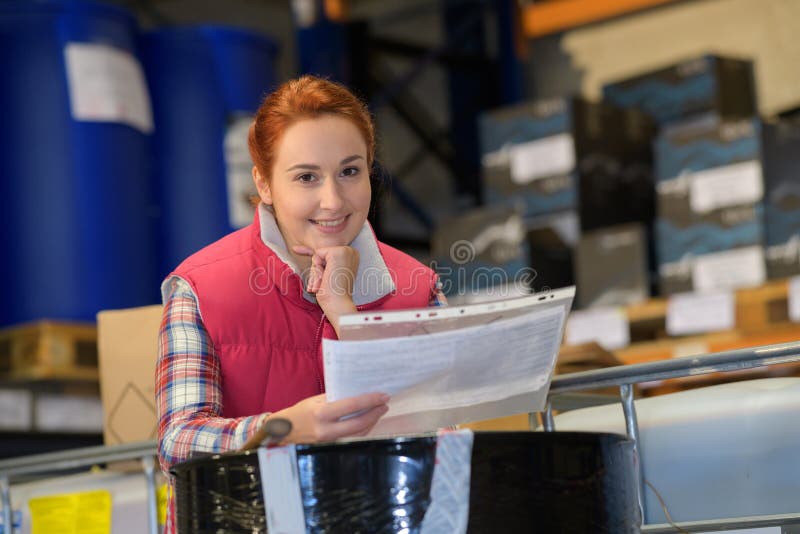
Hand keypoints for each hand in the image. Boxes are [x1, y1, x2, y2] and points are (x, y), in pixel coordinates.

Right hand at [269, 392, 389, 442]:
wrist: (283, 431)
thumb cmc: (299, 412)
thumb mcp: (315, 400)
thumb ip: (335, 397)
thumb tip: (357, 391)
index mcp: (321, 413)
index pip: (351, 406)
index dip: (370, 400)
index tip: (382, 395)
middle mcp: (326, 429)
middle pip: (359, 423)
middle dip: (375, 412)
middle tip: (385, 403)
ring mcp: (330, 440)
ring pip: (358, 432)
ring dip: (372, 421)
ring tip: (380, 409)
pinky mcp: (332, 445)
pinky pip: (352, 436)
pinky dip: (363, 427)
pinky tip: (369, 419)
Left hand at [293, 245, 358, 334]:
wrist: (338, 304)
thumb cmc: (332, 294)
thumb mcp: (326, 274)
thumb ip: (317, 260)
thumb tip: (294, 248)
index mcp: (351, 256)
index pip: (327, 255)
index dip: (319, 266)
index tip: (315, 270)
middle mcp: (351, 252)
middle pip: (321, 255)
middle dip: (318, 271)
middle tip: (325, 284)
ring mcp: (345, 251)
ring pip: (318, 256)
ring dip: (317, 273)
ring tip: (325, 284)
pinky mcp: (337, 253)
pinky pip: (316, 256)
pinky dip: (317, 270)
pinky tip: (324, 280)